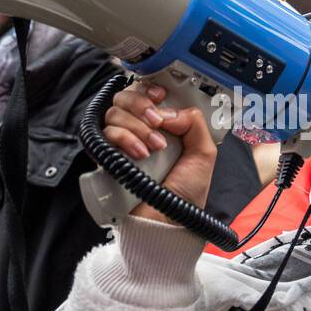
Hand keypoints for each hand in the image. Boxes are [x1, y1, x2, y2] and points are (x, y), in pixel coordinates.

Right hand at [103, 82, 217, 224]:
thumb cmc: (186, 193)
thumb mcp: (204, 153)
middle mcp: (140, 131)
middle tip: (157, 122)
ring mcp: (122, 143)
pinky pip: (106, 134)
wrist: (168, 221)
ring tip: (155, 148)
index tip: (160, 96)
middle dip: (141, 105)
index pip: (146, 94)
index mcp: (162, 126)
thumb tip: (167, 110)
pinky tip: (140, 154)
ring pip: (115, 114)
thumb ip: (193, 122)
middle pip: (125, 98)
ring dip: (137, 127)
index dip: (149, 89)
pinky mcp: (108, 157)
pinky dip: (125, 139)